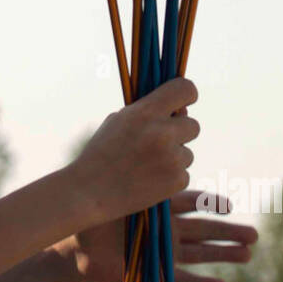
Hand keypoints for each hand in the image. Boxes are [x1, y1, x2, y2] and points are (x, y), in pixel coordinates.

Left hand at [62, 189, 257, 281]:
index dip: (210, 204)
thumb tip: (142, 148)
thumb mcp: (115, 196)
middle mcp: (167, 228)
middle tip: (255, 235)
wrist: (76, 248)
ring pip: (200, 253)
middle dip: (229, 232)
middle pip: (204, 229)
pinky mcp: (155, 272)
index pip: (191, 202)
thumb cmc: (92, 216)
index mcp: (160, 206)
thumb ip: (131, 181)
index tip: (228, 205)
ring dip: (223, 255)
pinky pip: (181, 279)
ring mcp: (164, 251)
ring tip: (248, 255)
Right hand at [68, 76, 199, 223]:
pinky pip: (184, 174)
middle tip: (158, 143)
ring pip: (188, 153)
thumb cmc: (101, 153)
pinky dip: (170, 177)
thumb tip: (183, 110)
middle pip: (194, 125)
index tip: (184, 102)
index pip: (185, 89)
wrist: (88, 192)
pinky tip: (147, 180)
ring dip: (173, 158)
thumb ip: (150, 112)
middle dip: (180, 133)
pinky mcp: (177, 181)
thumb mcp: (119, 121)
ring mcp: (172, 158)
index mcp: (146, 112)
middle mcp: (162, 133)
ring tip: (145, 166)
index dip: (188, 94)